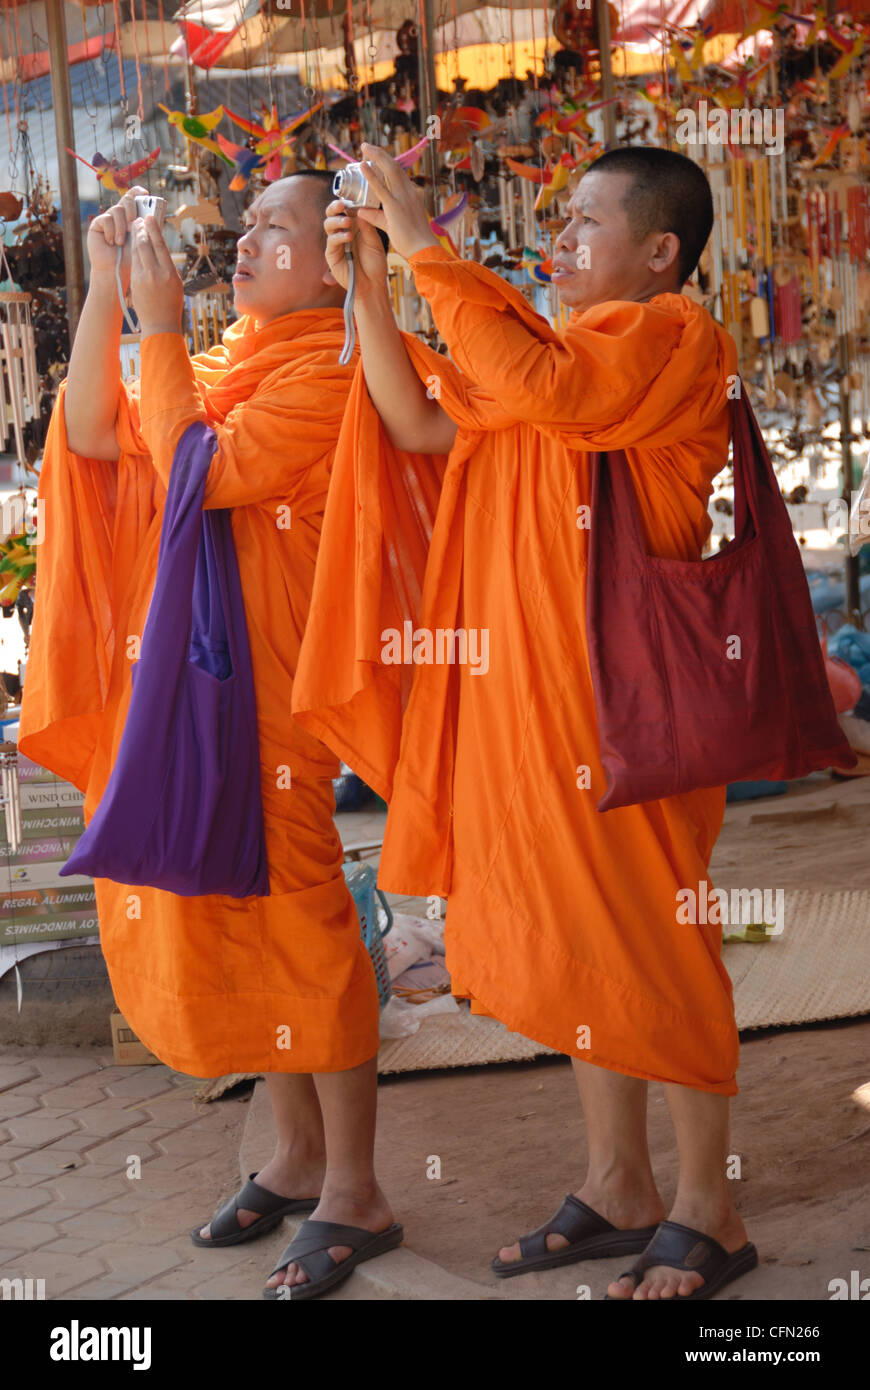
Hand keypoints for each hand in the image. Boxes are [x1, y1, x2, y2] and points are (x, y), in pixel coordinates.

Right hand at [86, 185, 149, 293]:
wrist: (116, 271)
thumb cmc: (131, 259)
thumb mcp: (143, 241)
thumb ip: (146, 227)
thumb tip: (153, 213)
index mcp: (131, 216)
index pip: (134, 197)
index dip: (138, 192)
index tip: (146, 193)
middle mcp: (120, 215)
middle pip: (126, 198)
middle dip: (132, 208)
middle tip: (133, 221)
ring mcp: (108, 218)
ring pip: (117, 209)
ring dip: (121, 227)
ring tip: (120, 242)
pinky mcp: (97, 224)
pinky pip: (106, 218)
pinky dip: (111, 231)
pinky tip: (111, 243)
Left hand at [129, 215, 183, 335]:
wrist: (160, 325)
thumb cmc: (171, 304)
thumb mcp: (176, 284)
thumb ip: (168, 266)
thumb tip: (159, 250)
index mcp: (169, 273)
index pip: (159, 245)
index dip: (153, 229)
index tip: (149, 217)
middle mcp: (156, 273)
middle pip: (145, 244)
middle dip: (140, 229)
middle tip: (138, 219)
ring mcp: (143, 278)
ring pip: (137, 251)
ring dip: (134, 237)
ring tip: (134, 228)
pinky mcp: (135, 282)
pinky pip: (133, 262)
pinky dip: (132, 250)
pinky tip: (132, 244)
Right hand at [324, 198, 388, 301]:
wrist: (373, 285)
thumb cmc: (375, 264)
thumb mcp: (374, 241)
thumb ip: (367, 226)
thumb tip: (360, 210)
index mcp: (354, 226)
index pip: (345, 209)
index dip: (346, 201)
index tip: (350, 194)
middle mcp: (343, 231)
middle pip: (332, 214)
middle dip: (334, 207)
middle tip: (341, 204)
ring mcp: (336, 243)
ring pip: (328, 225)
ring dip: (337, 221)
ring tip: (347, 222)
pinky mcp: (332, 255)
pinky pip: (332, 241)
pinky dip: (339, 237)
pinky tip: (348, 236)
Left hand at [354, 143, 440, 261]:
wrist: (423, 250)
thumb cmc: (411, 241)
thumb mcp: (391, 225)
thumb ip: (375, 216)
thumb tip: (360, 211)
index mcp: (412, 194)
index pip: (398, 174)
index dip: (385, 164)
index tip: (375, 157)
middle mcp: (409, 192)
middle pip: (394, 166)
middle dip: (380, 154)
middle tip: (366, 147)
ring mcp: (403, 197)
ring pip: (389, 170)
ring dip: (376, 156)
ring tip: (364, 147)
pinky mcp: (394, 207)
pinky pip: (380, 187)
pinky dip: (371, 175)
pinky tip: (362, 164)